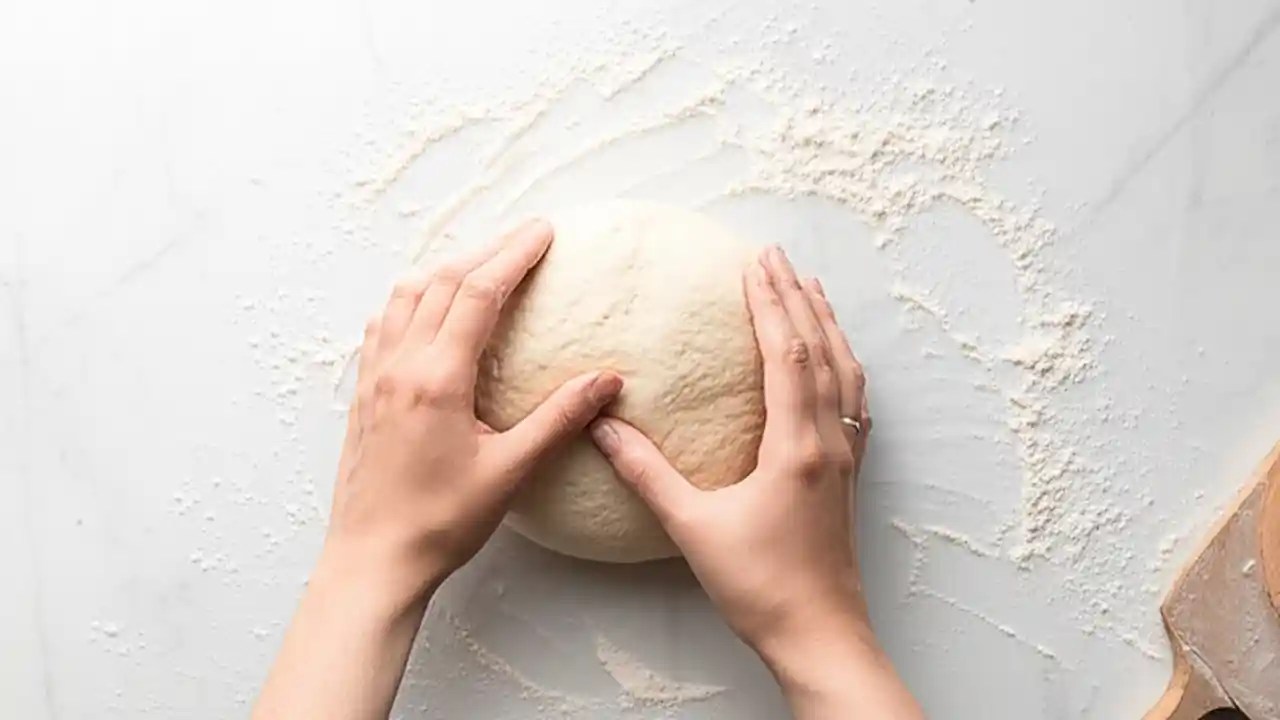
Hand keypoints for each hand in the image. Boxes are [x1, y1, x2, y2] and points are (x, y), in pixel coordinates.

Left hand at [254, 220, 621, 719]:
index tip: (544, 233)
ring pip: (406, 294)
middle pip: (440, 280)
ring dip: (445, 267)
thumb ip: (559, 419)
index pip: (477, 293)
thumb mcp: (511, 471)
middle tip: (526, 235)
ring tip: (482, 260)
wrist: (373, 559)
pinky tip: (428, 306)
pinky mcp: (365, 393)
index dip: (513, 255)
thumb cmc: (440, 522)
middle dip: (486, 250)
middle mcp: (400, 365)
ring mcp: (375, 376)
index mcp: (437, 378)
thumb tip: (607, 380)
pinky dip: (412, 296)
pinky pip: (384, 322)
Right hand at [590, 246, 920, 717]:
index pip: (788, 355)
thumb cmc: (759, 587)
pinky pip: (853, 402)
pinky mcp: (848, 475)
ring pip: (846, 372)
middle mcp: (829, 443)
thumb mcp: (692, 528)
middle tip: (777, 255)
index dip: (771, 303)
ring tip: (810, 288)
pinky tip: (835, 362)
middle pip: (822, 351)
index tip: (755, 263)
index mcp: (796, 446)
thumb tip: (603, 427)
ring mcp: (845, 458)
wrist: (819, 635)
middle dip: (798, 297)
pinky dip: (842, 364)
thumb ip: (646, 473)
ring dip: (826, 324)